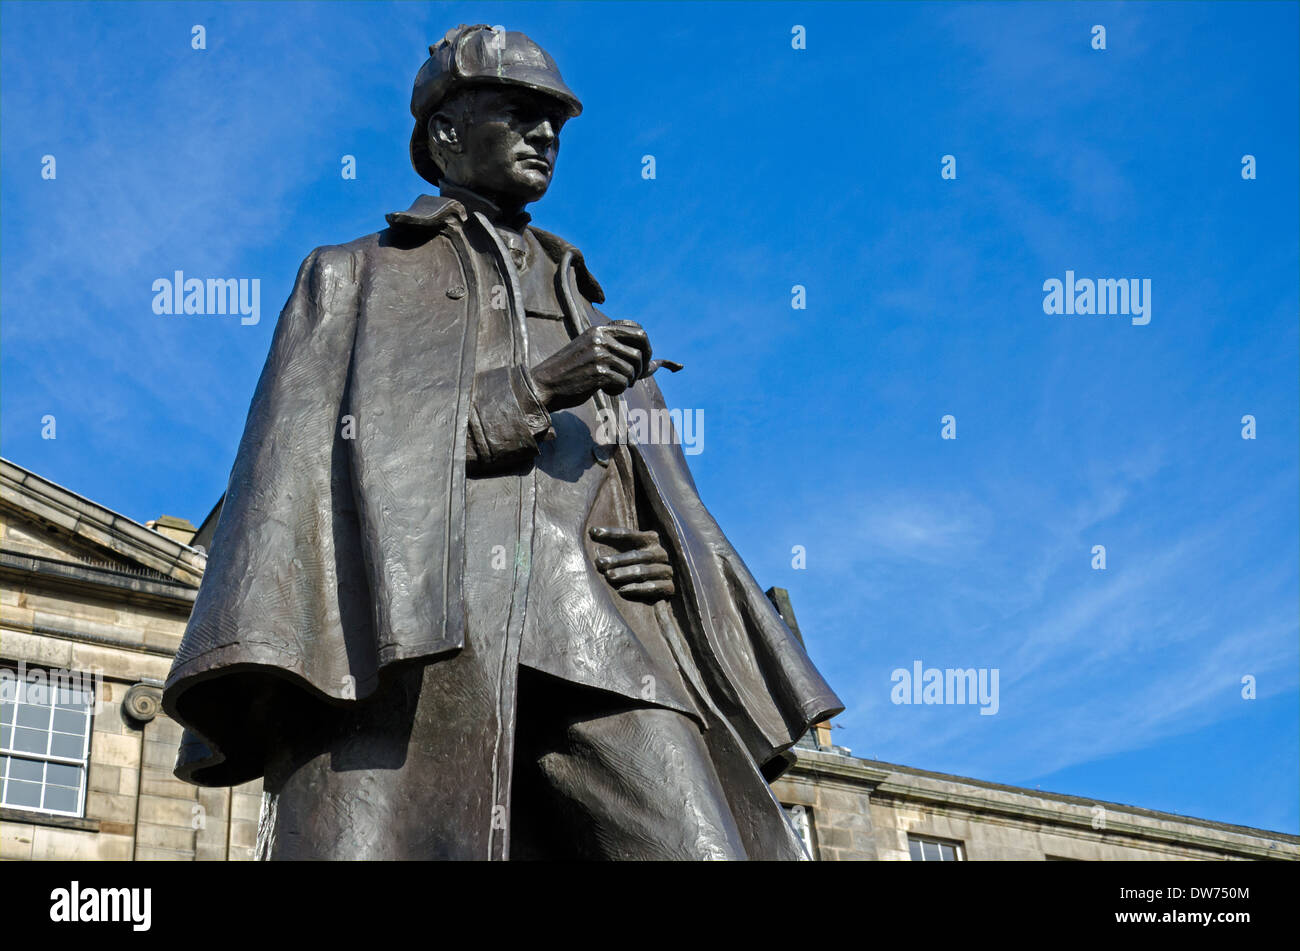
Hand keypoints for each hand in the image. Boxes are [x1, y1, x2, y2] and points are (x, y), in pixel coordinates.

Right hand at [529, 321, 652, 409]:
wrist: (545, 384)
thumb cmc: (571, 372)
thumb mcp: (594, 354)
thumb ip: (621, 355)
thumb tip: (658, 364)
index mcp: (599, 330)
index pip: (637, 330)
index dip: (646, 346)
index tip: (643, 360)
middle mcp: (600, 338)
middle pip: (641, 348)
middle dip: (643, 366)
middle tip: (633, 377)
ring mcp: (599, 354)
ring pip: (633, 368)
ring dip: (628, 380)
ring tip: (613, 384)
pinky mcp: (598, 372)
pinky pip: (624, 381)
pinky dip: (619, 389)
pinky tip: (605, 389)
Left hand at [589, 527, 674, 602]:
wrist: (653, 594)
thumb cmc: (632, 569)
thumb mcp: (623, 554)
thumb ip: (612, 542)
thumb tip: (592, 531)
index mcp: (650, 540)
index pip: (629, 535)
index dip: (611, 533)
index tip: (593, 532)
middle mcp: (660, 553)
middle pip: (637, 555)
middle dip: (617, 559)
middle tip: (600, 563)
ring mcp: (666, 570)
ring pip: (644, 571)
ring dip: (625, 574)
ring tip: (609, 576)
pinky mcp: (669, 587)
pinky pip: (653, 587)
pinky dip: (637, 589)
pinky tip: (622, 590)